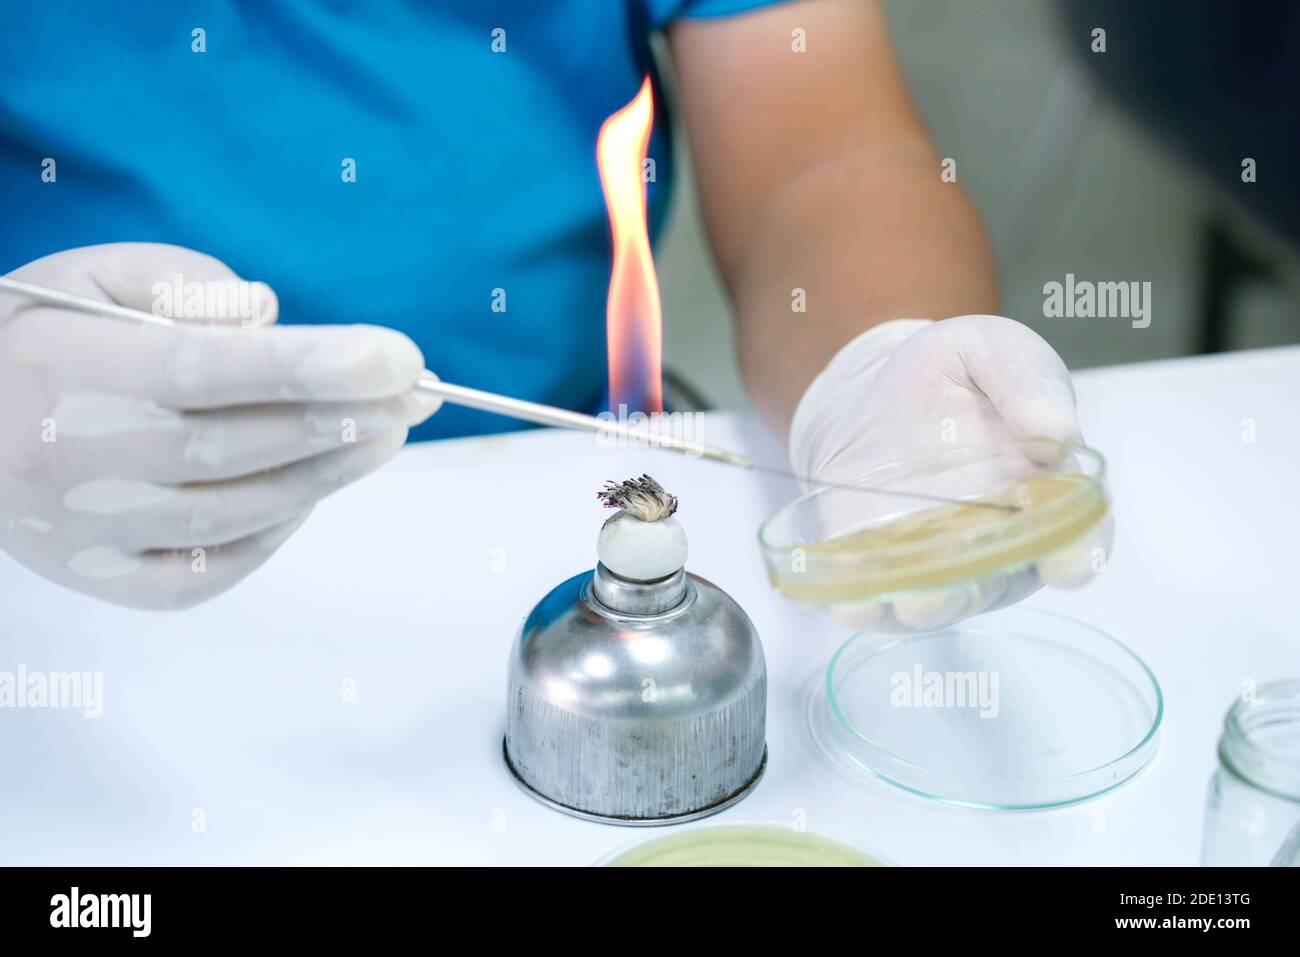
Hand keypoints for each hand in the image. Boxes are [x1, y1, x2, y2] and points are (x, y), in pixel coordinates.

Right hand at [0, 243, 440, 608]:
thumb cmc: (42, 338)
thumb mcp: (94, 275)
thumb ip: (183, 285)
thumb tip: (270, 320)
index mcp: (62, 371)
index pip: (202, 371)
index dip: (309, 365)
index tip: (397, 357)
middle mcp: (68, 462)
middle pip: (232, 449)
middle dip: (340, 420)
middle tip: (412, 396)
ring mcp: (84, 533)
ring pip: (230, 514)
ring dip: (325, 475)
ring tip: (386, 434)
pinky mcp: (103, 579)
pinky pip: (207, 571)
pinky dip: (273, 532)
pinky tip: (313, 489)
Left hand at [787, 314, 1111, 630]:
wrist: (867, 398)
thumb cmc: (943, 377)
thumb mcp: (985, 349)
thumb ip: (1024, 378)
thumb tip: (1054, 431)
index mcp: (1041, 497)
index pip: (1076, 539)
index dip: (1076, 555)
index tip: (1065, 565)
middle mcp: (994, 546)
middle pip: (995, 582)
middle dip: (970, 590)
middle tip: (947, 589)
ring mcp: (934, 568)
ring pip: (931, 602)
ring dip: (909, 605)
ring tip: (885, 599)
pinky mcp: (877, 573)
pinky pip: (863, 596)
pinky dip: (846, 599)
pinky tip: (826, 594)